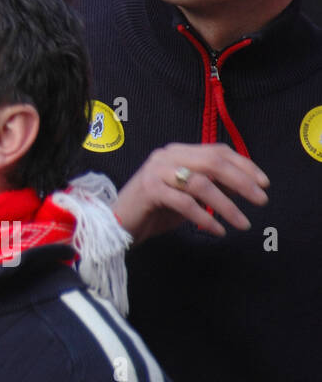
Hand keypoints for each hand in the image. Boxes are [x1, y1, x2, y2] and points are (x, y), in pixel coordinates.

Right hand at [112, 143, 268, 242]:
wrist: (118, 223)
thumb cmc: (155, 209)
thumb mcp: (189, 195)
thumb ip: (211, 186)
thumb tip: (244, 186)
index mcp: (177, 152)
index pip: (216, 150)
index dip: (244, 165)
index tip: (264, 183)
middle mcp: (166, 156)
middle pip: (212, 162)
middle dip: (242, 181)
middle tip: (261, 200)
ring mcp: (156, 172)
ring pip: (201, 183)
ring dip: (227, 205)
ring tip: (243, 223)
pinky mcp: (149, 190)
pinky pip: (185, 203)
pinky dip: (205, 218)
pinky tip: (217, 230)